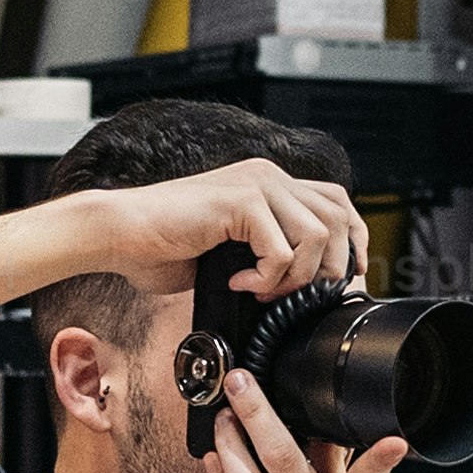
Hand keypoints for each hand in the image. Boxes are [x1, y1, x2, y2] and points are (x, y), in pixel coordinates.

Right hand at [89, 157, 362, 301]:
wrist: (121, 234)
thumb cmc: (164, 246)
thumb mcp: (232, 249)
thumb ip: (269, 252)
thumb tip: (308, 285)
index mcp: (269, 183)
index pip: (337, 202)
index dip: (352, 240)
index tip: (345, 277)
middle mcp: (268, 176)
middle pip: (338, 218)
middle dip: (329, 267)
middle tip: (294, 295)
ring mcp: (256, 184)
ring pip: (316, 236)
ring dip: (295, 277)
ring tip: (261, 290)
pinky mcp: (240, 201)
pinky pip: (282, 250)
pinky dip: (266, 278)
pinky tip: (238, 282)